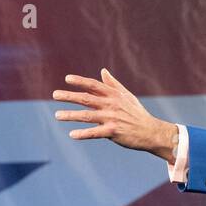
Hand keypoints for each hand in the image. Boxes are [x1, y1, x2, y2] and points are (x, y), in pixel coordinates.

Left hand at [52, 69, 175, 158]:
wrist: (150, 132)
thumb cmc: (137, 113)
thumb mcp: (127, 96)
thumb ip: (113, 84)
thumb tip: (102, 71)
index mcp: (114, 95)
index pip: (94, 85)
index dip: (80, 81)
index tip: (67, 79)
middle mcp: (111, 105)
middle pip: (86, 98)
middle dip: (69, 96)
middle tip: (54, 95)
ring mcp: (112, 118)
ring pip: (87, 116)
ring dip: (71, 115)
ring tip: (57, 115)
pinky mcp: (113, 132)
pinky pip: (95, 133)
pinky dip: (83, 134)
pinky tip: (72, 135)